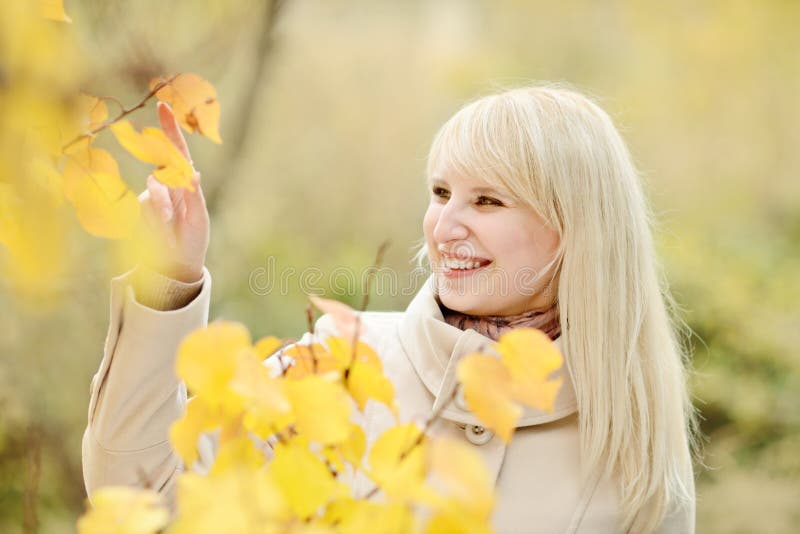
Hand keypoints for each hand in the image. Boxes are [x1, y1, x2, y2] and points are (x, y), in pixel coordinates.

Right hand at [136, 102, 208, 282]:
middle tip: (168, 216)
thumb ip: (194, 196)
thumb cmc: (193, 239)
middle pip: (160, 170)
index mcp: (185, 183)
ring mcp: (151, 196)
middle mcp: (167, 185)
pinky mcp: (139, 209)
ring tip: (169, 233)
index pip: (178, 152)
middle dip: (164, 192)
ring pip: (152, 193)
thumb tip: (194, 172)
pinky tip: (161, 236)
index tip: (164, 106)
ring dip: (161, 215)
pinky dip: (153, 224)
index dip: (170, 129)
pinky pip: (143, 209)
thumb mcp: (198, 219)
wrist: (176, 264)